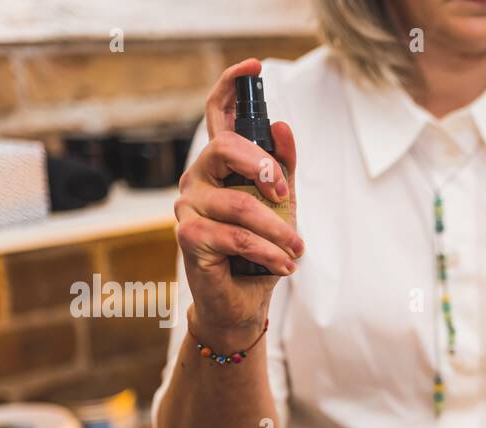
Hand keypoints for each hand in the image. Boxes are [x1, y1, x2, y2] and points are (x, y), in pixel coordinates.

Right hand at [174, 59, 302, 351]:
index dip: (230, 86)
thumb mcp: (281, 207)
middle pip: (225, 148)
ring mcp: (188, 208)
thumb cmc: (260, 251)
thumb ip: (283, 169)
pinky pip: (234, 236)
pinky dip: (267, 252)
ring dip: (278, 231)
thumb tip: (282, 125)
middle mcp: (197, 179)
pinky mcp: (188, 238)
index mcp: (219, 166)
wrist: (243, 303)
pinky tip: (285, 266)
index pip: (217, 114)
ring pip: (239, 204)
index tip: (253, 66)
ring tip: (298, 250)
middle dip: (265, 169)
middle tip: (286, 196)